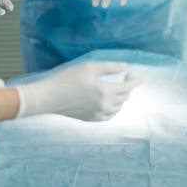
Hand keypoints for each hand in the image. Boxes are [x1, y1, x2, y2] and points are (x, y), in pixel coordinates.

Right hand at [15, 62, 139, 120]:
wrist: (48, 97)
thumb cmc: (66, 78)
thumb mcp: (88, 67)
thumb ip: (109, 67)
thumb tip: (125, 67)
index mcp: (105, 92)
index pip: (127, 88)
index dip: (134, 81)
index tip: (137, 76)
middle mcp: (104, 106)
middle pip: (123, 97)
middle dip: (128, 87)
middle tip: (126, 77)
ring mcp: (97, 114)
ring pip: (117, 108)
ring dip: (122, 98)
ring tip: (119, 88)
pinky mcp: (90, 119)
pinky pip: (109, 116)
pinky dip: (114, 109)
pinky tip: (110, 103)